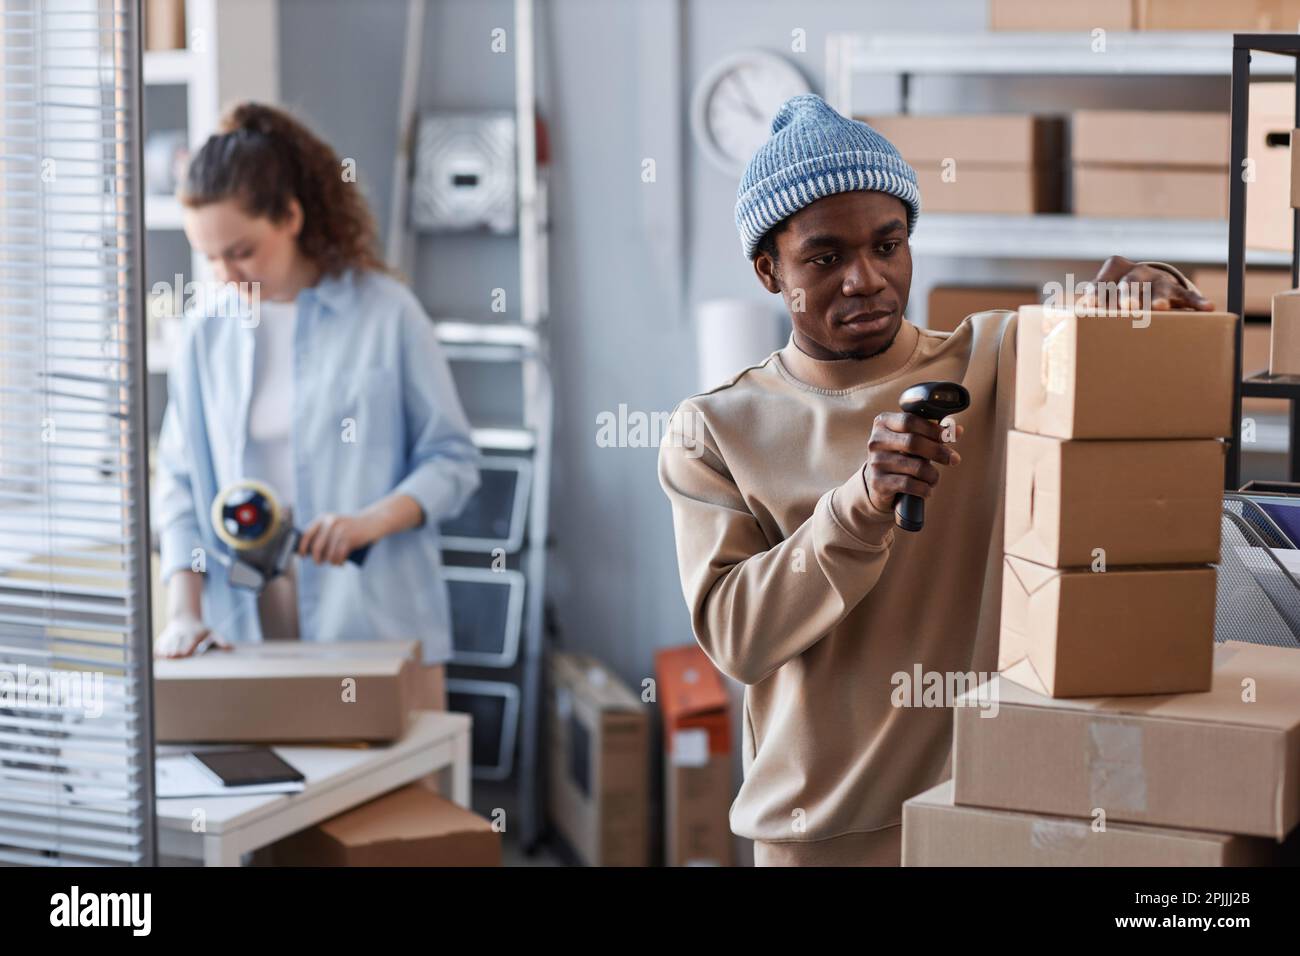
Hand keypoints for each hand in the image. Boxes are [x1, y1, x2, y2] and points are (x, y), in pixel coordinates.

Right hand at [155, 615, 228, 658]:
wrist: (186, 619)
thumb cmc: (202, 631)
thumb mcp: (212, 633)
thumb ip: (220, 641)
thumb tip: (231, 648)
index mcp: (194, 636)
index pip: (190, 643)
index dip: (187, 648)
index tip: (184, 654)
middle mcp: (181, 635)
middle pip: (177, 644)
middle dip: (174, 649)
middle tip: (171, 656)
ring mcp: (171, 636)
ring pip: (166, 643)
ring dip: (164, 650)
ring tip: (162, 657)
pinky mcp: (163, 638)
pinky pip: (158, 644)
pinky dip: (156, 649)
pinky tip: (155, 657)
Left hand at [298, 512, 377, 565]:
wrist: (373, 521)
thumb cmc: (351, 527)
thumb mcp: (335, 524)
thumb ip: (323, 532)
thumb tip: (308, 551)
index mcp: (323, 518)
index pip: (307, 534)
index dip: (302, 547)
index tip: (303, 556)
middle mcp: (330, 522)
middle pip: (317, 546)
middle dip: (316, 558)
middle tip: (319, 563)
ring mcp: (340, 530)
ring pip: (329, 553)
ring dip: (330, 562)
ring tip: (334, 563)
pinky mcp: (350, 538)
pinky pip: (339, 555)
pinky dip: (339, 562)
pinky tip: (340, 564)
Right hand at [863, 413, 962, 512]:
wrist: (879, 485)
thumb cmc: (901, 457)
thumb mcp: (913, 441)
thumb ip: (933, 434)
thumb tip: (957, 430)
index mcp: (883, 423)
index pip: (909, 421)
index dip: (932, 428)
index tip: (949, 436)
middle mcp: (875, 441)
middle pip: (913, 442)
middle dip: (938, 451)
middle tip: (954, 459)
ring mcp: (875, 463)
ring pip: (915, 467)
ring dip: (932, 475)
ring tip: (933, 478)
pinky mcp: (878, 483)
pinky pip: (909, 485)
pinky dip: (924, 489)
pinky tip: (926, 490)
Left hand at [1080, 255, 1214, 311]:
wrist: (1142, 284)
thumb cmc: (1114, 296)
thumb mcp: (1102, 296)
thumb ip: (1090, 304)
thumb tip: (1068, 315)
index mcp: (1114, 271)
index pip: (1104, 281)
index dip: (1099, 293)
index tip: (1093, 306)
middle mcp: (1136, 272)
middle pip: (1131, 282)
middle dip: (1129, 295)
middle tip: (1128, 309)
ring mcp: (1157, 279)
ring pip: (1159, 288)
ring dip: (1160, 298)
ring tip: (1162, 308)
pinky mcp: (1175, 289)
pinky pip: (1187, 296)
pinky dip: (1197, 302)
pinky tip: (1208, 308)